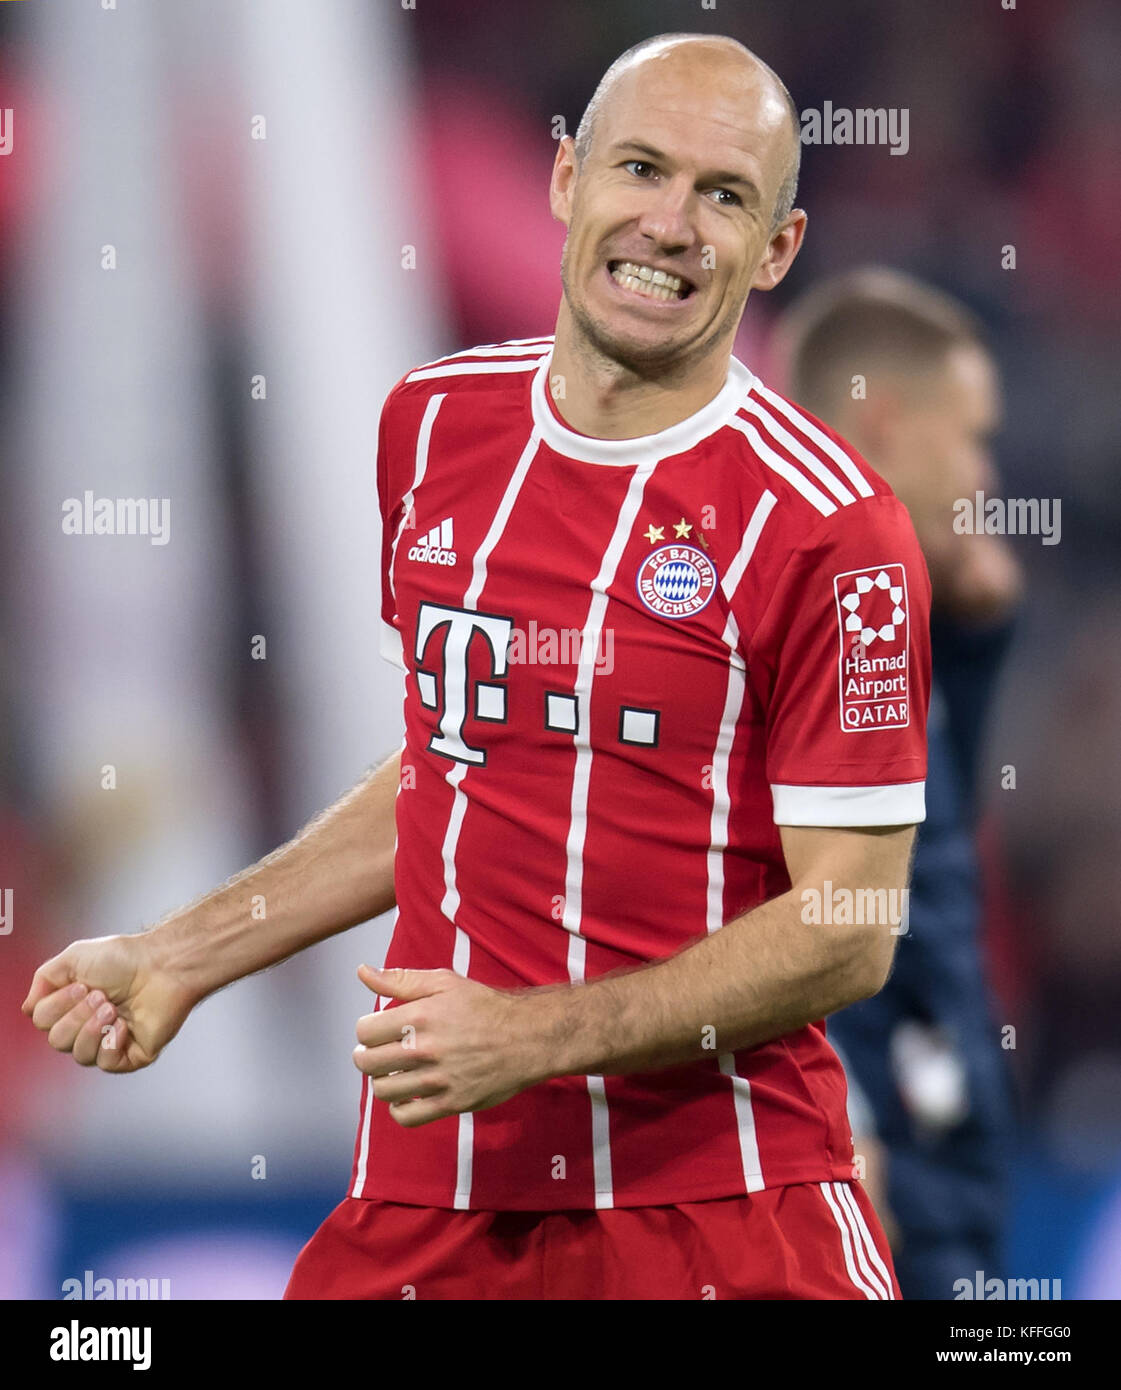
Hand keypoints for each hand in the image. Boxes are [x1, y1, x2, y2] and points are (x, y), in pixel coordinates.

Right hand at [22, 933, 197, 1072]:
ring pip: (79, 1055)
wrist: (164, 965)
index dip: (57, 1005)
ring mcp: (110, 1041)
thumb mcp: (74, 957)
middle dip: (77, 1016)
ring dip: (94, 1028)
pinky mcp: (131, 1055)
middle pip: (57, 1041)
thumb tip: (27, 1008)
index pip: (41, 1021)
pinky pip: (107, 1064)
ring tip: (113, 1008)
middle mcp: (87, 1024)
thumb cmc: (125, 958)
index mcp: (72, 1004)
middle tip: (102, 996)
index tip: (82, 985)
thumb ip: (43, 979)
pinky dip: (112, 1043)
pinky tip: (125, 1025)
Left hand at [353, 965, 541, 1126]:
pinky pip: (407, 1116)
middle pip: (367, 1063)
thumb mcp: (445, 982)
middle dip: (367, 1056)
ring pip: (383, 1090)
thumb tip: (363, 972)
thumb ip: (401, 980)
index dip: (367, 1030)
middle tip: (380, 1052)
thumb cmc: (485, 1006)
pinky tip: (407, 1094)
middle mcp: (424, 1049)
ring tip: (396, 1071)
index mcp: (419, 1016)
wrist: (527, 1037)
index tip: (378, 1031)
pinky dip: (399, 1108)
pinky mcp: (451, 1103)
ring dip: (384, 1080)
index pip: (364, 1031)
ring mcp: (437, 1080)